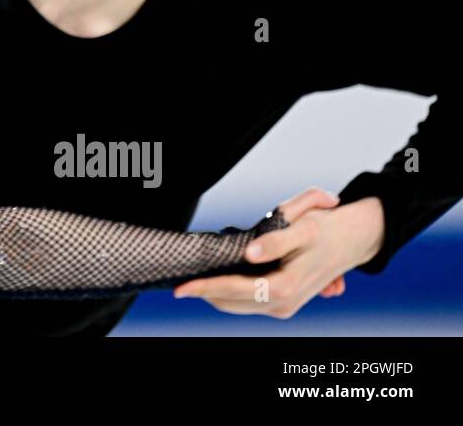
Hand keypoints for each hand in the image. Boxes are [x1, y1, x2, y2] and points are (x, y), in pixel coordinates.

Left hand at [172, 186, 383, 316]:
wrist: (353, 239)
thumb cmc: (326, 228)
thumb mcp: (304, 225)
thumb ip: (275, 240)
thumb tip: (249, 254)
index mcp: (287, 286)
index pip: (236, 290)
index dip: (206, 289)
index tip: (181, 288)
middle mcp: (284, 303)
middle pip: (232, 303)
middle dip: (205, 294)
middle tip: (179, 283)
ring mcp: (284, 306)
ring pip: (237, 305)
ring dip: (214, 295)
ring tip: (191, 281)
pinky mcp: (283, 302)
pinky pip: (247, 301)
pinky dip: (228, 293)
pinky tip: (214, 280)